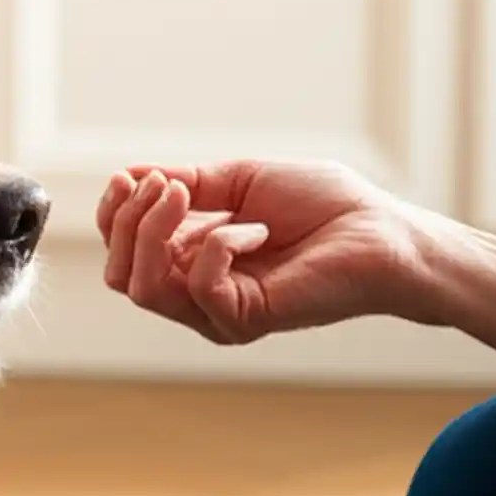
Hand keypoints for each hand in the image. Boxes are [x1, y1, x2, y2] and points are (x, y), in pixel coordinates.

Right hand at [96, 160, 433, 343]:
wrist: (383, 232)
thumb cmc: (324, 205)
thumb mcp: (240, 178)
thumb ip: (186, 183)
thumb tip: (129, 175)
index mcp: (191, 258)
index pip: (122, 251)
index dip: (113, 214)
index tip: (127, 176)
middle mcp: (196, 291)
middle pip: (120, 273)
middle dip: (128, 222)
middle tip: (163, 185)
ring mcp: (216, 310)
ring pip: (144, 286)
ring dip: (156, 229)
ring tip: (191, 195)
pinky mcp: (242, 320)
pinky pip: (198, 285)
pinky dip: (219, 243)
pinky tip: (257, 229)